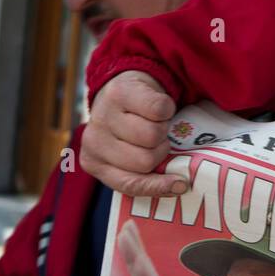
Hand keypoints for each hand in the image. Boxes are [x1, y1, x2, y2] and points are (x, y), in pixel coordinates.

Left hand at [82, 71, 189, 198]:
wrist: (122, 88)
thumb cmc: (130, 129)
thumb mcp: (130, 157)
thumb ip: (146, 173)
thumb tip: (180, 184)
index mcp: (94, 163)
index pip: (129, 184)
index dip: (157, 186)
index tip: (181, 185)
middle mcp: (93, 141)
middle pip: (145, 160)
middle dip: (160, 149)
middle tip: (158, 139)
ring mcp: (103, 115)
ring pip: (153, 135)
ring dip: (163, 128)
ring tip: (155, 123)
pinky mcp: (119, 92)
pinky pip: (159, 109)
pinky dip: (167, 108)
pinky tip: (156, 107)